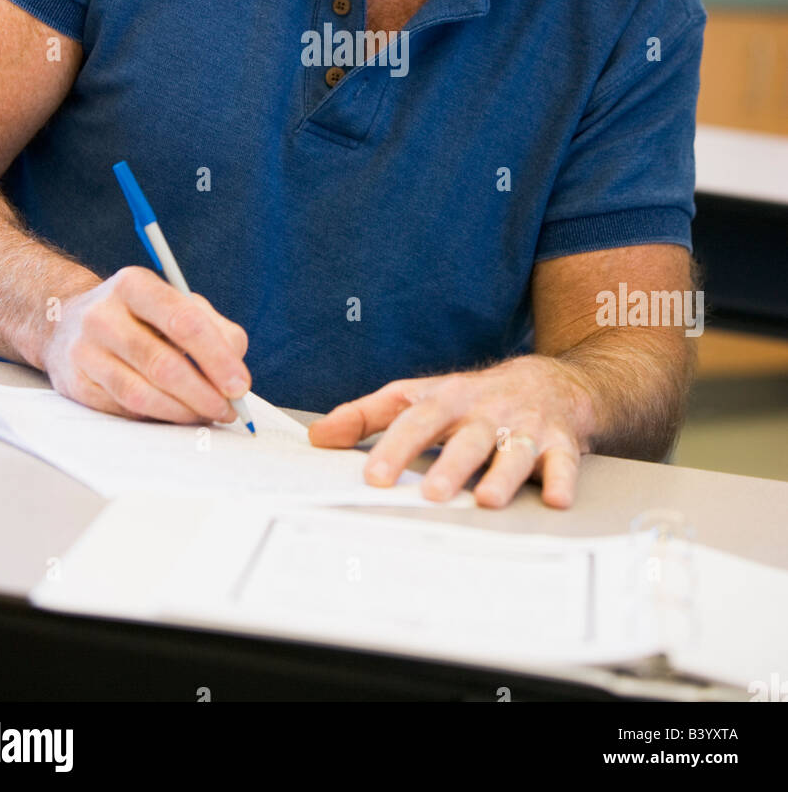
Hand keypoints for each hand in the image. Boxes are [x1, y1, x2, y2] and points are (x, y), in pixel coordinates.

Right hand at [42, 266, 250, 422]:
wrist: (67, 324)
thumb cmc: (139, 316)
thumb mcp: (176, 304)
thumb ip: (215, 330)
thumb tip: (235, 372)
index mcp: (134, 285)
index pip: (183, 322)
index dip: (217, 358)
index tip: (239, 385)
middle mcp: (103, 315)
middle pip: (163, 364)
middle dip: (204, 393)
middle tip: (228, 409)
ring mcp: (84, 351)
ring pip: (141, 394)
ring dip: (183, 411)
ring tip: (206, 414)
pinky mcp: (75, 384)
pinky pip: (124, 410)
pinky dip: (157, 417)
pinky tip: (175, 414)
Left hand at [308, 355, 591, 507]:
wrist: (550, 382)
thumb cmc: (473, 398)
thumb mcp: (420, 397)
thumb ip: (369, 416)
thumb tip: (318, 437)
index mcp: (449, 399)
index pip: (417, 419)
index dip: (395, 446)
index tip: (374, 477)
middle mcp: (486, 411)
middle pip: (467, 436)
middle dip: (450, 464)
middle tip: (430, 493)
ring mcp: (525, 427)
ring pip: (513, 449)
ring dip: (502, 474)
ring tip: (486, 500)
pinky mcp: (561, 444)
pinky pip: (565, 462)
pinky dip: (563, 480)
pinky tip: (557, 499)